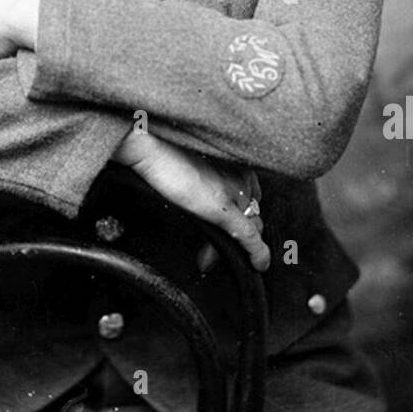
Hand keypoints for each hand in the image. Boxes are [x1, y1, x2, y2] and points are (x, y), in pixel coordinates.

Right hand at [116, 128, 268, 271]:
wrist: (152, 147)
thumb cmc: (166, 152)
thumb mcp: (195, 170)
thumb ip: (209, 186)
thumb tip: (207, 206)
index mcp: (239, 163)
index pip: (250, 198)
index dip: (239, 217)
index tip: (220, 230)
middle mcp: (243, 176)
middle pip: (250, 215)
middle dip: (234, 236)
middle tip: (209, 252)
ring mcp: (236, 192)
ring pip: (249, 227)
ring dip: (233, 247)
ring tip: (208, 257)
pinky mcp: (223, 207)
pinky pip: (249, 236)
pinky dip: (257, 252)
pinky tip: (259, 264)